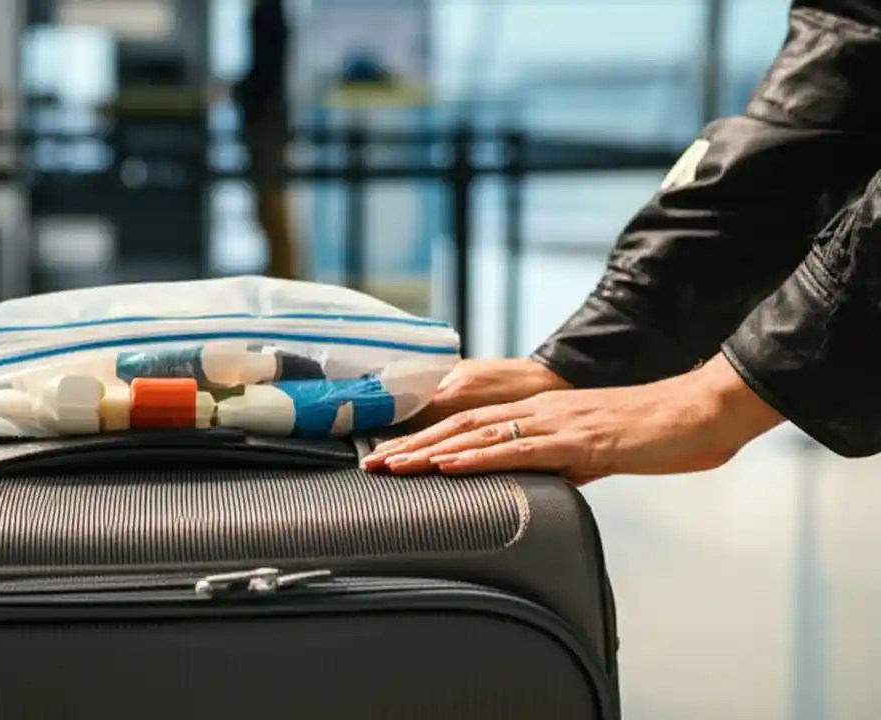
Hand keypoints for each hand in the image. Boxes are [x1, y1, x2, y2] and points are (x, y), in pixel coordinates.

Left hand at [363, 355, 784, 482]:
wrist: (699, 412)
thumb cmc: (653, 435)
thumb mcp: (594, 455)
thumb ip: (559, 464)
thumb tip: (534, 483)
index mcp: (539, 413)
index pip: (468, 425)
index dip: (425, 440)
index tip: (389, 457)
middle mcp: (538, 411)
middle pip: (458, 427)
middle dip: (410, 446)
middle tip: (369, 465)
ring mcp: (555, 422)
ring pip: (477, 435)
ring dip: (429, 452)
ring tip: (391, 467)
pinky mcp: (578, 439)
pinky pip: (518, 449)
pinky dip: (478, 457)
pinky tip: (448, 464)